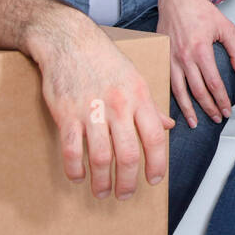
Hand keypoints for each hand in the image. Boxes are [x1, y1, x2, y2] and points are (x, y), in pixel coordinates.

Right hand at [30, 16, 173, 199]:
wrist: (69, 40)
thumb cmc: (104, 58)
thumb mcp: (136, 78)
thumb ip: (151, 106)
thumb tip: (168, 125)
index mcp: (138, 97)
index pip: (155, 138)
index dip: (157, 163)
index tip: (155, 179)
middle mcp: (118, 106)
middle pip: (128, 155)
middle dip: (128, 182)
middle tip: (125, 194)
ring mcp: (91, 111)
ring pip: (100, 158)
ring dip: (101, 182)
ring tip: (102, 191)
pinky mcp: (66, 114)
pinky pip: (71, 150)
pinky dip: (75, 169)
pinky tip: (78, 177)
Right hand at [156, 0, 234, 127]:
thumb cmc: (200, 11)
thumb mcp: (226, 27)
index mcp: (200, 49)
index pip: (213, 82)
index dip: (221, 99)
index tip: (227, 109)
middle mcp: (184, 56)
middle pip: (197, 91)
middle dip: (209, 108)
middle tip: (218, 118)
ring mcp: (171, 58)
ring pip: (179, 91)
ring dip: (188, 109)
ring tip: (196, 122)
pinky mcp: (164, 58)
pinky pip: (168, 83)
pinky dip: (174, 98)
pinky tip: (179, 107)